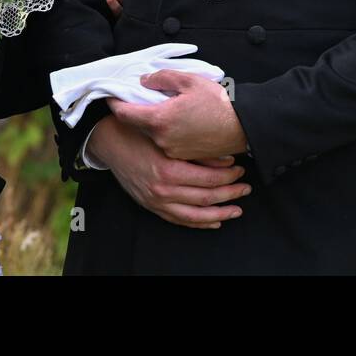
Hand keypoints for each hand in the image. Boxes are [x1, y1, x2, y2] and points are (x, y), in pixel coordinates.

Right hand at [87, 115, 250, 228]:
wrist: (109, 141)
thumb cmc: (139, 132)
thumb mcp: (167, 134)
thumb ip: (194, 149)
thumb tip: (225, 159)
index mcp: (168, 170)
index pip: (208, 180)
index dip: (229, 177)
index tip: (240, 169)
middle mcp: (163, 190)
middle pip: (206, 198)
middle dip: (230, 194)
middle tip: (245, 188)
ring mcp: (156, 201)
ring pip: (196, 215)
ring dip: (220, 213)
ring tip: (237, 209)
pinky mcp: (151, 206)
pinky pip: (179, 221)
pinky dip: (199, 223)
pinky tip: (214, 221)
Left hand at [108, 70, 248, 159]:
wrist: (242, 127)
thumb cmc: (218, 103)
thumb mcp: (189, 81)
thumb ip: (162, 78)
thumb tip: (144, 81)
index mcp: (159, 120)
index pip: (124, 114)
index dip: (114, 103)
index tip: (111, 95)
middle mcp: (161, 139)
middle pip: (138, 124)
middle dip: (136, 111)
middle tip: (140, 97)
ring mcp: (171, 151)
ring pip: (152, 134)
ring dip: (153, 122)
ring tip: (165, 108)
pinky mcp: (182, 156)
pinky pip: (166, 143)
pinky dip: (166, 132)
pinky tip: (178, 122)